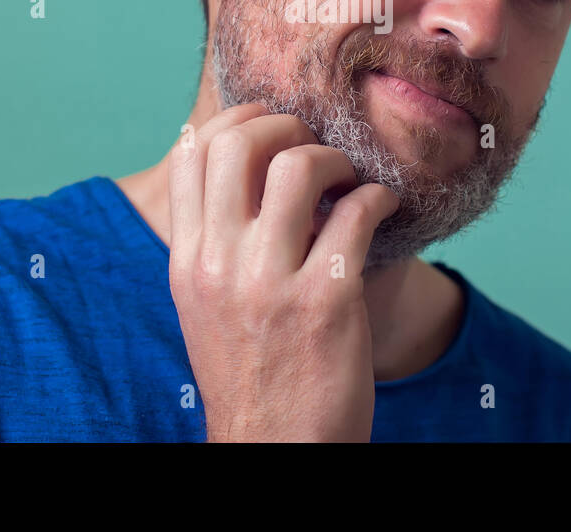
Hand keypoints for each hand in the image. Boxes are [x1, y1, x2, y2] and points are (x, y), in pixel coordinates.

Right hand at [167, 103, 399, 441]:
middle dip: (285, 125)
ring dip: (334, 159)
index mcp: (187, 260)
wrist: (273, 451)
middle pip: (238, 143)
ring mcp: (270, 283)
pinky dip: (379, 198)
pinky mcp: (325, 302)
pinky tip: (383, 209)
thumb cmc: (251, 372)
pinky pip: (356, 213)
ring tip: (349, 180)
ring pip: (298, 166)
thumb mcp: (205, 304)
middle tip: (314, 148)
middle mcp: (219, 265)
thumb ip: (217, 241)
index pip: (190, 152)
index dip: (236, 120)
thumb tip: (246, 171)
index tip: (270, 128)